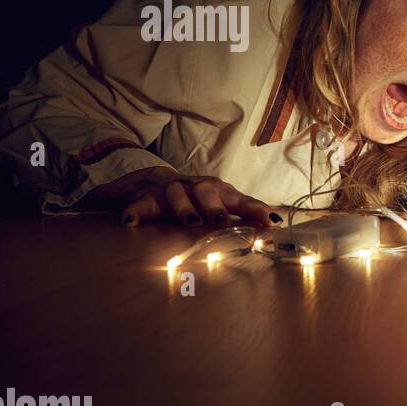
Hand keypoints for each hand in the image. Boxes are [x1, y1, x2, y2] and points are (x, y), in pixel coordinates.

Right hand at [90, 166, 282, 227]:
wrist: (150, 180)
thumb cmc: (194, 198)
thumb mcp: (219, 203)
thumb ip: (244, 214)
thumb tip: (275, 225)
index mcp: (217, 190)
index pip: (240, 199)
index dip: (256, 209)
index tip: (271, 221)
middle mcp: (195, 187)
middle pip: (207, 191)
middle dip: (216, 207)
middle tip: (223, 222)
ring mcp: (169, 190)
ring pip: (176, 195)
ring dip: (183, 209)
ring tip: (190, 223)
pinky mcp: (143, 198)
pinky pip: (138, 205)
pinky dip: (134, 212)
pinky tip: (131, 223)